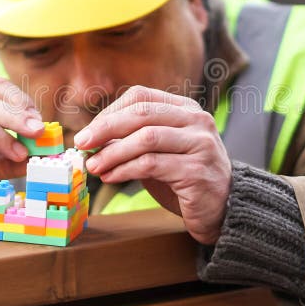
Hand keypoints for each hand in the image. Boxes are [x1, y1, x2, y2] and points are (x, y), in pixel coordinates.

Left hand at [74, 86, 231, 244]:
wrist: (222, 209)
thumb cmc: (185, 179)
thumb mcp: (159, 152)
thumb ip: (133, 140)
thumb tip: (91, 138)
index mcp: (186, 109)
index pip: (141, 96)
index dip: (110, 112)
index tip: (89, 132)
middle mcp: (197, 120)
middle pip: (142, 114)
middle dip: (105, 129)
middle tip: (82, 144)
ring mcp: (200, 144)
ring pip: (146, 138)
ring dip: (112, 153)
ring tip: (93, 166)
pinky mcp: (197, 171)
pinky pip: (151, 165)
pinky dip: (124, 170)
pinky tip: (110, 178)